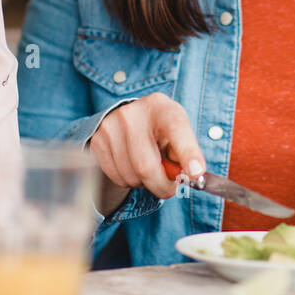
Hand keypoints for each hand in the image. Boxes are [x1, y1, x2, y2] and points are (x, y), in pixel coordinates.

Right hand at [87, 93, 204, 212]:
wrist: (130, 118)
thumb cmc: (162, 130)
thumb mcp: (179, 133)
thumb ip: (187, 154)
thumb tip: (194, 175)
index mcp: (161, 107)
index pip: (176, 130)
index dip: (188, 153)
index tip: (196, 173)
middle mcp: (133, 113)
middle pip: (146, 165)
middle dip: (161, 186)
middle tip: (169, 188)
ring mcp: (110, 126)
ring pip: (130, 176)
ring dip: (144, 183)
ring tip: (148, 169)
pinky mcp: (97, 140)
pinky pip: (116, 177)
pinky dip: (128, 181)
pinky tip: (132, 167)